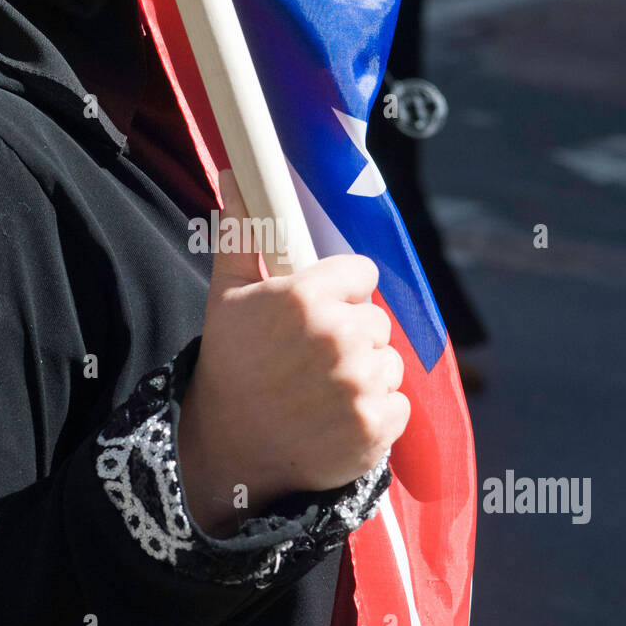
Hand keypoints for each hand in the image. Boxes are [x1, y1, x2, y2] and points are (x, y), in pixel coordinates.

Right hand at [177, 170, 409, 535]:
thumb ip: (243, 232)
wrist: (229, 451)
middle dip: (351, 337)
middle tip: (310, 362)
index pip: (362, 275)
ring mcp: (359, 384)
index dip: (339, 295)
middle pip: (376, 321)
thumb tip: (237, 174)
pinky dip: (376, 415)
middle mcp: (337, 336)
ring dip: (365, 376)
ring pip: (389, 362)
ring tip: (321, 393)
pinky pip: (399, 403)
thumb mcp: (227, 296)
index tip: (313, 318)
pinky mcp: (376, 426)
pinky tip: (336, 419)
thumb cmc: (230, 366)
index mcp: (306, 296)